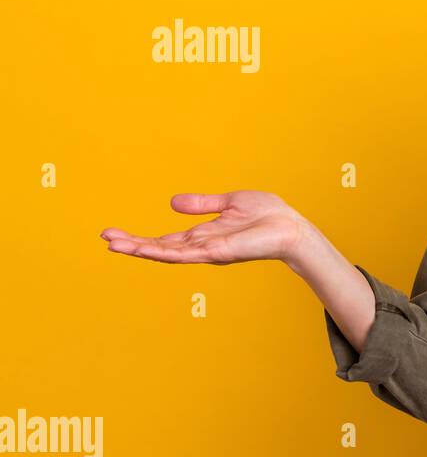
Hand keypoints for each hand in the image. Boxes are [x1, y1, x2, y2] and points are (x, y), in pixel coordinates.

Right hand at [100, 191, 311, 263]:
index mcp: (203, 235)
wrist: (291, 227)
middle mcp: (202, 246)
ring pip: (167, 254)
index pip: (165, 240)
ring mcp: (208, 252)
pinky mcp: (217, 253)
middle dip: (133, 245)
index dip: (141, 239)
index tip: (114, 234)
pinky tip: (143, 250)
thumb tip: (172, 203)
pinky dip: (163, 253)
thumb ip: (201, 204)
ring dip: (140, 250)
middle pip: (160, 249)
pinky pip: (185, 254)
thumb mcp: (229, 202)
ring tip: (114, 245)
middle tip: (105, 239)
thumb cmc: (268, 215)